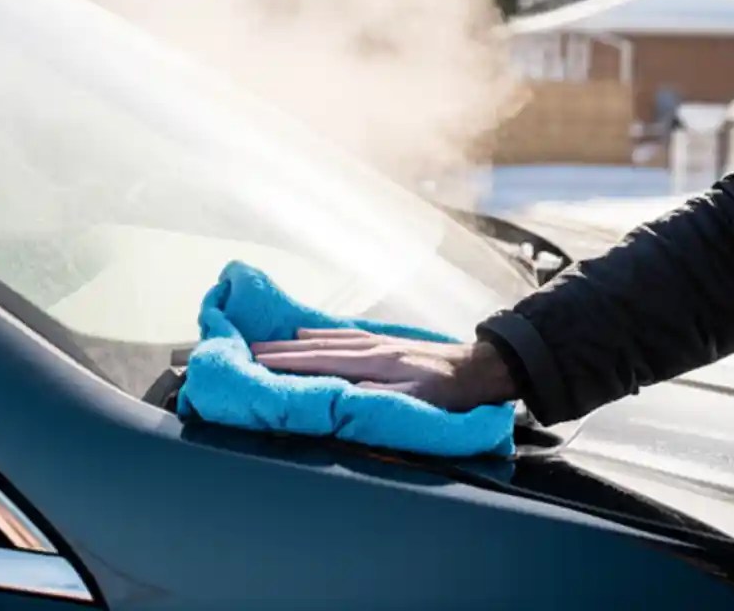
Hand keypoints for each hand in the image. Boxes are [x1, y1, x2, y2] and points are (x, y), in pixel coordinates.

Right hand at [250, 328, 517, 410]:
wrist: (482, 367)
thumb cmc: (452, 393)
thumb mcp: (419, 401)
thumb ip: (380, 397)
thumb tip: (341, 393)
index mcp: (377, 363)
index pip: (323, 361)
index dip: (290, 362)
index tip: (259, 360)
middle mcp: (373, 348)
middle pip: (320, 347)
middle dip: (283, 350)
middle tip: (251, 350)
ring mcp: (380, 342)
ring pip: (330, 339)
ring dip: (298, 342)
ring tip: (271, 343)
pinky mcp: (388, 342)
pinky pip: (346, 335)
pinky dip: (323, 334)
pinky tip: (312, 334)